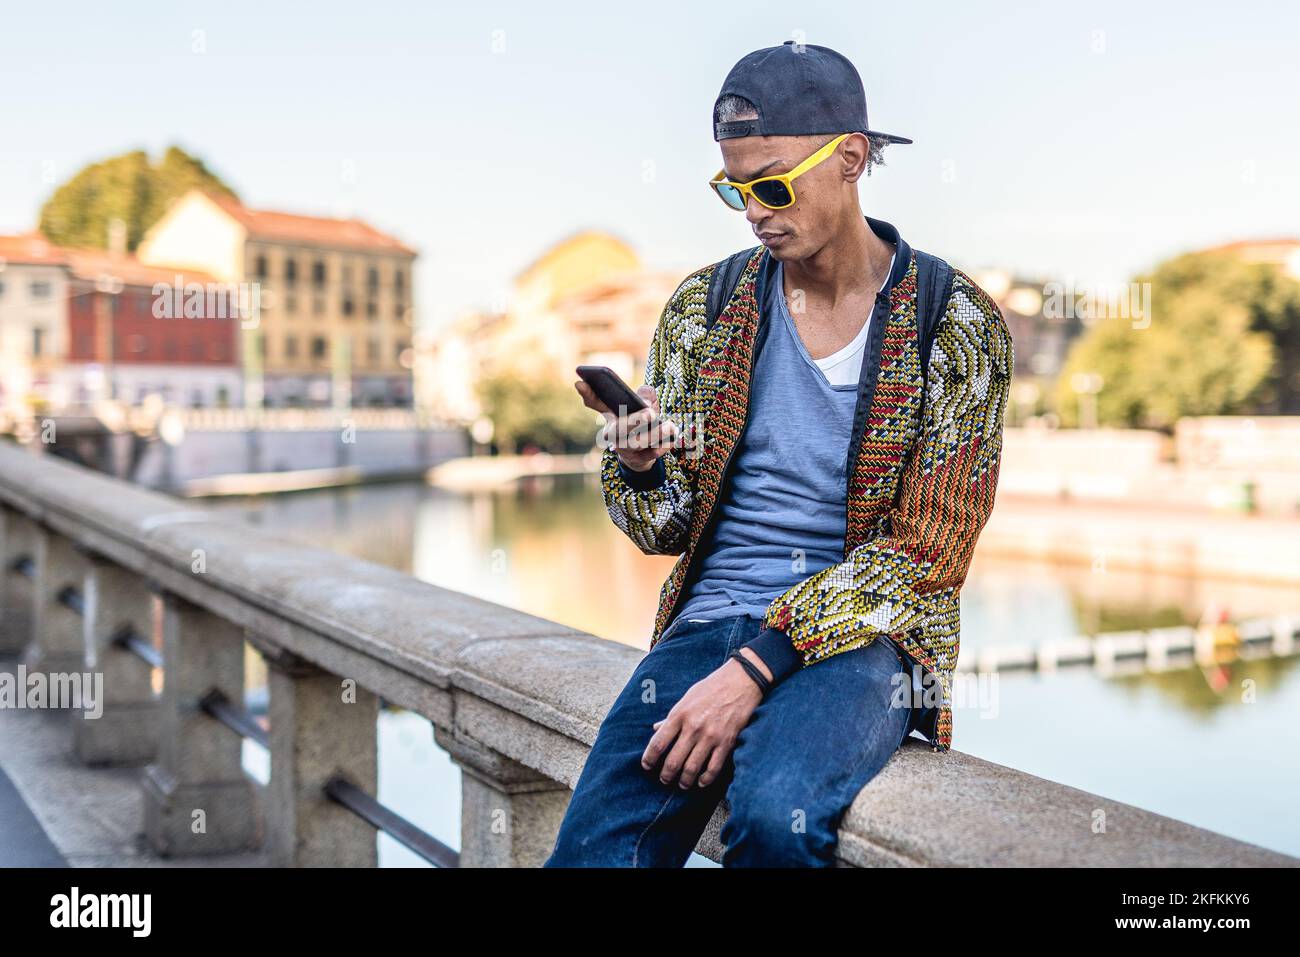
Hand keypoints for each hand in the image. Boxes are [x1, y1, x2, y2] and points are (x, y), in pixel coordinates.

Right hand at [574, 380, 678, 472]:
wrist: (640, 455)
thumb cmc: (640, 422)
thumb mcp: (641, 405)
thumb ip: (645, 394)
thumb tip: (647, 396)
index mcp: (610, 416)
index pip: (594, 402)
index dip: (586, 392)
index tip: (579, 381)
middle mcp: (614, 433)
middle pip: (620, 427)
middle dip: (635, 420)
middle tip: (651, 413)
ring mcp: (625, 449)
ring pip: (639, 443)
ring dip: (655, 434)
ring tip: (669, 426)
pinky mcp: (639, 460)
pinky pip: (650, 455)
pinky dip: (662, 447)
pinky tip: (671, 440)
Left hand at [641, 650, 770, 789]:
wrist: (740, 681)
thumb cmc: (711, 688)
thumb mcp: (686, 698)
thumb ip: (671, 717)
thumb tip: (655, 729)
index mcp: (679, 714)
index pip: (658, 743)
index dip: (649, 759)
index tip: (646, 766)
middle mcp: (693, 727)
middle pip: (673, 761)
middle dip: (665, 775)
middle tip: (664, 779)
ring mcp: (710, 736)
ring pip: (691, 769)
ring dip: (684, 781)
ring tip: (681, 784)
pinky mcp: (726, 742)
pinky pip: (713, 768)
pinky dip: (705, 780)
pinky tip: (701, 782)